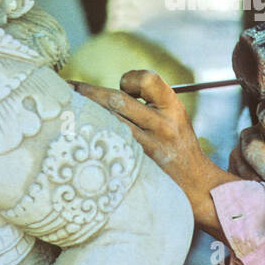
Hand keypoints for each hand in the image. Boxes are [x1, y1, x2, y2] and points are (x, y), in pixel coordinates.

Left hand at [72, 70, 236, 234]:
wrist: (198, 186)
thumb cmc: (177, 147)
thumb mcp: (173, 119)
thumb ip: (149, 103)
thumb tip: (105, 94)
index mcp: (173, 107)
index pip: (148, 80)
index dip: (130, 79)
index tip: (122, 86)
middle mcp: (164, 125)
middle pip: (118, 101)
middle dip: (88, 92)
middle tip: (67, 86)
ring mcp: (152, 148)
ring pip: (110, 124)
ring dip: (85, 115)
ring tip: (66, 109)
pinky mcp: (141, 168)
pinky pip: (111, 148)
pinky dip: (94, 139)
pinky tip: (79, 137)